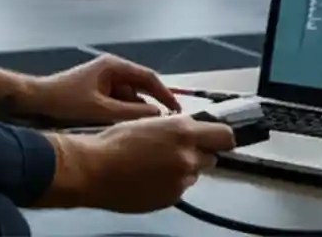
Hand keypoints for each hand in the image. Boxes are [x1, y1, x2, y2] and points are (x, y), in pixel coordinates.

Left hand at [23, 54, 181, 125]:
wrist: (31, 103)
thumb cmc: (64, 103)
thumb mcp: (100, 110)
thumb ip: (131, 112)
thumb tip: (158, 115)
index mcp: (113, 67)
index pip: (149, 78)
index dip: (166, 94)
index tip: (178, 111)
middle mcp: (110, 71)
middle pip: (139, 88)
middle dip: (151, 106)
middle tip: (164, 126)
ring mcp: (102, 82)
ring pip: (128, 99)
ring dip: (135, 113)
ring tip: (143, 132)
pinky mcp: (94, 94)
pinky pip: (116, 104)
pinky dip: (122, 116)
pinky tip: (124, 131)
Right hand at [37, 114, 236, 212]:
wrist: (94, 169)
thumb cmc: (114, 141)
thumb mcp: (149, 122)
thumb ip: (176, 128)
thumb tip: (190, 131)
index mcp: (183, 131)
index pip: (226, 136)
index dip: (221, 137)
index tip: (216, 138)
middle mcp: (188, 156)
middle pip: (211, 157)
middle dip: (197, 153)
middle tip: (175, 152)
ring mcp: (180, 180)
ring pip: (194, 174)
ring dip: (182, 170)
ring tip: (155, 166)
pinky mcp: (171, 198)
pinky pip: (178, 189)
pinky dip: (169, 184)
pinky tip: (148, 179)